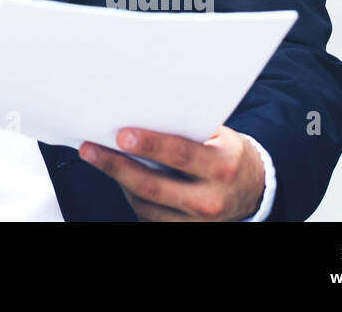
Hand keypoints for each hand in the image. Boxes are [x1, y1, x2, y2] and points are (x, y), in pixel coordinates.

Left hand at [79, 125, 265, 220]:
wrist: (251, 189)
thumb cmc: (226, 153)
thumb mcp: (217, 136)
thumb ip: (187, 128)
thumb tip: (142, 110)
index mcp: (222, 166)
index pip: (181, 154)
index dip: (150, 145)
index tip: (121, 135)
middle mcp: (211, 199)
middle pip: (153, 185)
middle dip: (117, 166)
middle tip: (90, 149)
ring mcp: (199, 223)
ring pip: (146, 205)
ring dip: (118, 180)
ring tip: (96, 157)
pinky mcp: (187, 232)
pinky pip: (149, 218)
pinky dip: (131, 197)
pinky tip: (118, 177)